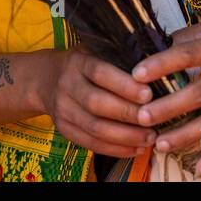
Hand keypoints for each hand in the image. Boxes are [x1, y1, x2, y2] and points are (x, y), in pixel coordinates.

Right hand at [38, 50, 156, 157]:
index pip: (101, 73)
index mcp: (78, 62)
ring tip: (150, 138)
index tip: (149, 94)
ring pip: (94, 127)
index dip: (124, 85)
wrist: (44, 79)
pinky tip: (135, 149)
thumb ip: (118, 58)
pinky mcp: (64, 129)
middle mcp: (67, 85)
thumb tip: (156, 70)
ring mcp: (63, 110)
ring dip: (125, 136)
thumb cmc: (82, 63)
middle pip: (97, 104)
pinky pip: (90, 143)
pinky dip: (114, 149)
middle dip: (127, 114)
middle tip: (153, 120)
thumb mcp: (94, 51)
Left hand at [131, 18, 200, 175]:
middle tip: (142, 116)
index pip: (190, 55)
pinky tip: (199, 168)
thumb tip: (158, 46)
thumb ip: (191, 36)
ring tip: (160, 144)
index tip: (137, 74)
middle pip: (200, 93)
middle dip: (169, 107)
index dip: (163, 64)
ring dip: (186, 135)